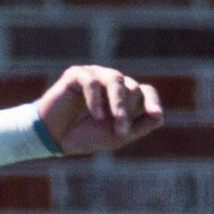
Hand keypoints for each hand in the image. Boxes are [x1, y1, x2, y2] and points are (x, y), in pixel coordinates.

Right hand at [36, 65, 162, 156]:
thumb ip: (138, 127)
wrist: (53, 138)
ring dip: (118, 102)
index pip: (145, 91)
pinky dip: (95, 99)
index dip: (152, 102)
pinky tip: (95, 115)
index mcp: (124, 96)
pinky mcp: (76, 75)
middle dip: (128, 110)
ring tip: (114, 120)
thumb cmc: (84, 137)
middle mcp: (112, 82)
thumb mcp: (115, 137)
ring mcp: (95, 76)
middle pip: (131, 88)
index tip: (155, 114)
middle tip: (120, 131)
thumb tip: (160, 117)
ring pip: (115, 80)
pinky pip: (92, 81)